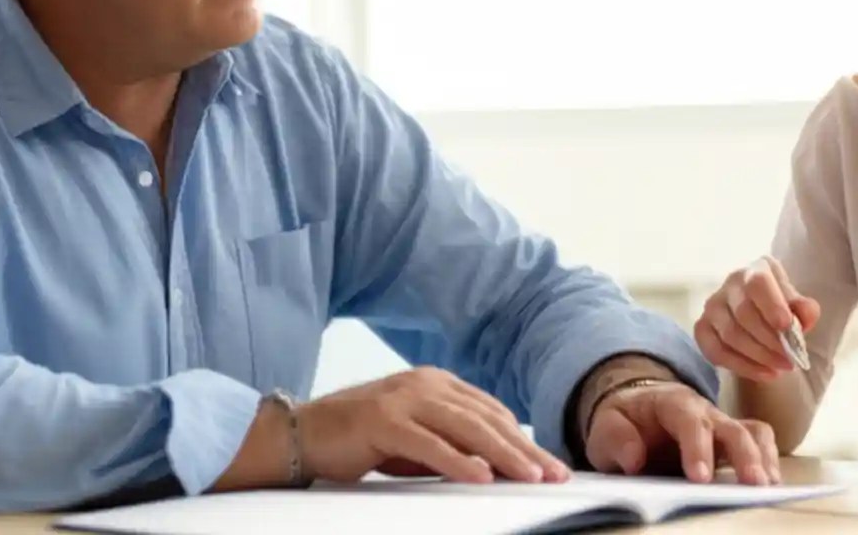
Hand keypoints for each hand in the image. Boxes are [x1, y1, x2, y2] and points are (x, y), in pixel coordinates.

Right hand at [299, 367, 570, 484]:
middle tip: (555, 473)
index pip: (492, 411)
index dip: (524, 438)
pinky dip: (459, 461)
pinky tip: (481, 476)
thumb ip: (452, 442)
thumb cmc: (362, 440)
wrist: (302, 434)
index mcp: (437, 382)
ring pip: (467, 428)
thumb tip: (498, 464)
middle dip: (525, 449)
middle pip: (487, 418)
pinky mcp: (383, 421)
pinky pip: (430, 443)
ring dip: (504, 455)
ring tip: (531, 476)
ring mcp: (404, 399)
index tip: (549, 464)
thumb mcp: (417, 439)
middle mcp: (425, 384)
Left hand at [584, 380, 780, 484]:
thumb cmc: (624, 421)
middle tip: (752, 485)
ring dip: (763, 458)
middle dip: (743, 456)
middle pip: (730, 427)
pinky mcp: (732, 439)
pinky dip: (769, 458)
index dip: (697, 448)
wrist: (635, 411)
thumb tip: (633, 459)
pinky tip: (771, 483)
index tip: (699, 478)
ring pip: (752, 432)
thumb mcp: (606, 427)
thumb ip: (616, 440)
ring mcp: (721, 423)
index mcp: (671, 403)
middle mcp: (703, 411)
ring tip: (768, 487)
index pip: (688, 421)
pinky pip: (759, 439)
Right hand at [695, 256, 821, 381]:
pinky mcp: (702, 329)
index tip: (786, 326)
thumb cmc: (780, 309)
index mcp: (755, 271)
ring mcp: (712, 307)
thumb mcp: (797, 304)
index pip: (757, 283)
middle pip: (744, 314)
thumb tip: (805, 314)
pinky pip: (716, 352)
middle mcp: (729, 285)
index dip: (771, 305)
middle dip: (770, 340)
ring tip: (782, 366)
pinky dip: (742, 366)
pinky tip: (765, 373)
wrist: (760, 317)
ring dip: (759, 356)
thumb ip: (805, 308)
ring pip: (730, 335)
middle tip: (790, 358)